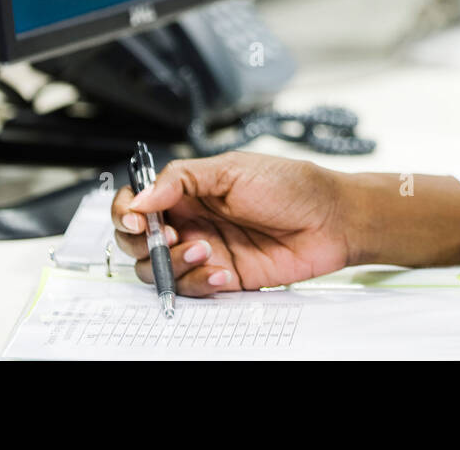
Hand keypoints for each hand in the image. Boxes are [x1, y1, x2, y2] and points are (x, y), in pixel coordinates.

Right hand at [110, 151, 352, 295]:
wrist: (332, 219)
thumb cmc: (292, 186)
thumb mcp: (233, 169)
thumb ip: (182, 179)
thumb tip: (142, 196)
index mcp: (189, 190)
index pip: (139, 202)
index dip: (127, 212)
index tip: (137, 219)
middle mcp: (192, 220)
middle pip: (139, 241)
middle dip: (144, 244)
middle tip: (168, 238)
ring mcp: (206, 250)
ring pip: (160, 270)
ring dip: (175, 265)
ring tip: (206, 251)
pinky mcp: (224, 277)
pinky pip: (193, 289)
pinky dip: (201, 283)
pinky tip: (224, 271)